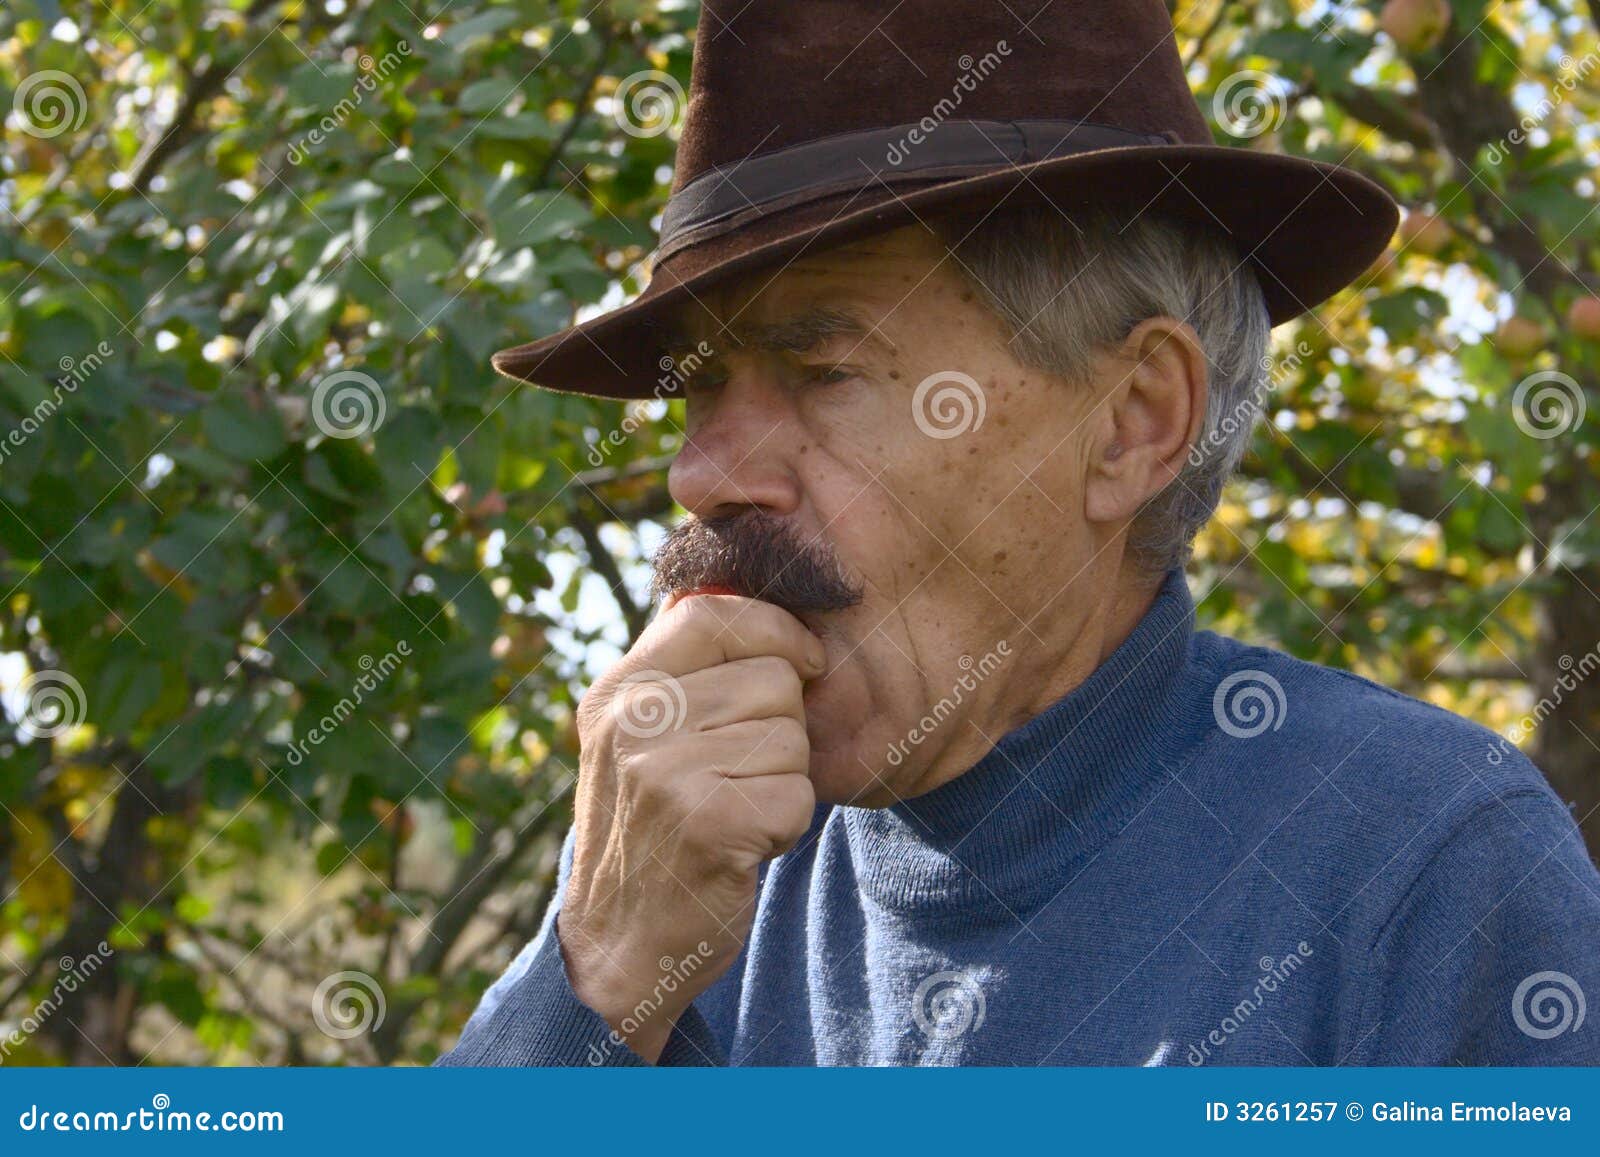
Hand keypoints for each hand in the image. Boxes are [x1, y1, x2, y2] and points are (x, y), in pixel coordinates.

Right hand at [557, 591, 826, 1060]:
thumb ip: (680, 669)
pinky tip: (743, 846)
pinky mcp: (705, 823)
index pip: (711, 611)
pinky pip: (795, 793)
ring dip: (783, 780)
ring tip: (734, 809)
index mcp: (618, 691)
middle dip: (782, 727)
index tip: (801, 660)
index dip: (774, 628)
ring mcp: (663, 772)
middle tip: (738, 774)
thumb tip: (736, 582)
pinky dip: (785, 825)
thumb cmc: (650, 831)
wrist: (619, 948)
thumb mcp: (639, 739)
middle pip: (772, 678)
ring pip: (790, 736)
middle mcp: (632, 723)